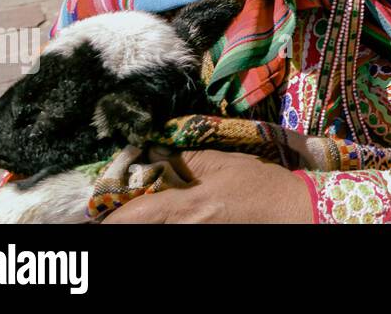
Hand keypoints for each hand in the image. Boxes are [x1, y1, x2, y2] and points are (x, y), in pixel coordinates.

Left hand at [101, 149, 312, 223]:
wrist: (292, 213)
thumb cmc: (262, 186)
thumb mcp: (225, 163)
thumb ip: (186, 158)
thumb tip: (154, 152)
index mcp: (187, 209)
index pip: (130, 218)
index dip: (109, 216)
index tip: (98, 209)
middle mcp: (184, 230)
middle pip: (137, 228)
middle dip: (124, 217)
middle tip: (117, 206)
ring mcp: (192, 238)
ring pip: (154, 230)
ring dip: (142, 218)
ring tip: (138, 206)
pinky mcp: (201, 238)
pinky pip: (171, 231)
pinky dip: (162, 222)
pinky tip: (167, 212)